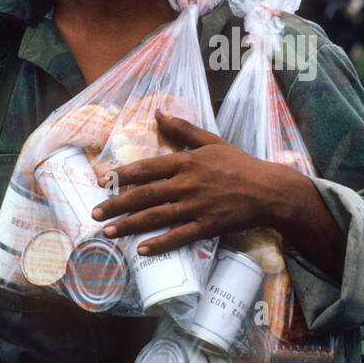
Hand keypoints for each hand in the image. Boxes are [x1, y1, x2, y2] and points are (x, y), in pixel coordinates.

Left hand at [92, 109, 291, 255]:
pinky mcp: (208, 226)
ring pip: (157, 217)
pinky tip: (142, 250)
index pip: (147, 168)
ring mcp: (197, 207)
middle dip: (116, 203)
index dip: (121, 174)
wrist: (269, 190)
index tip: (101, 179)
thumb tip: (158, 112)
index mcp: (187, 161)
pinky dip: (160, 244)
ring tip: (108, 232)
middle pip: (145, 194)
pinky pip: (180, 237)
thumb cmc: (240, 164)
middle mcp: (188, 184)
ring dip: (130, 225)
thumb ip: (183, 129)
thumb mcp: (212, 141)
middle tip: (94, 212)